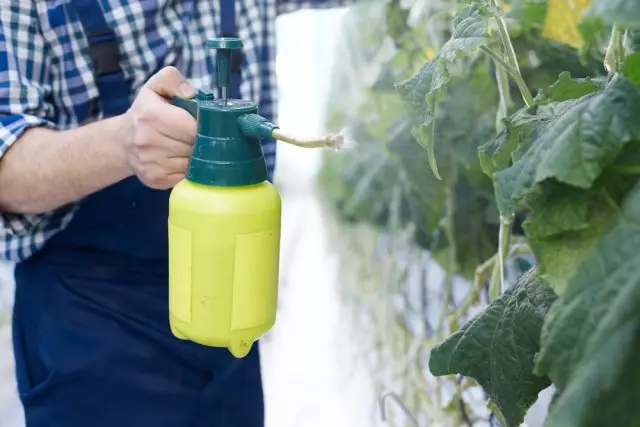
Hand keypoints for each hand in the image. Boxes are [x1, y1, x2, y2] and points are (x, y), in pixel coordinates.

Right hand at [121, 66, 196, 189]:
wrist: (123, 141)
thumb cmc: (146, 111)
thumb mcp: (156, 86)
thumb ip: (174, 80)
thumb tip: (192, 94)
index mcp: (151, 116)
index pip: (192, 128)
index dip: (204, 127)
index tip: (204, 124)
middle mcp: (148, 141)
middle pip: (194, 147)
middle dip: (201, 142)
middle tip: (198, 136)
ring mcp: (150, 163)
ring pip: (192, 164)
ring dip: (196, 157)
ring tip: (189, 147)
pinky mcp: (155, 179)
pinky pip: (185, 177)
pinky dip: (188, 169)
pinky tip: (182, 159)